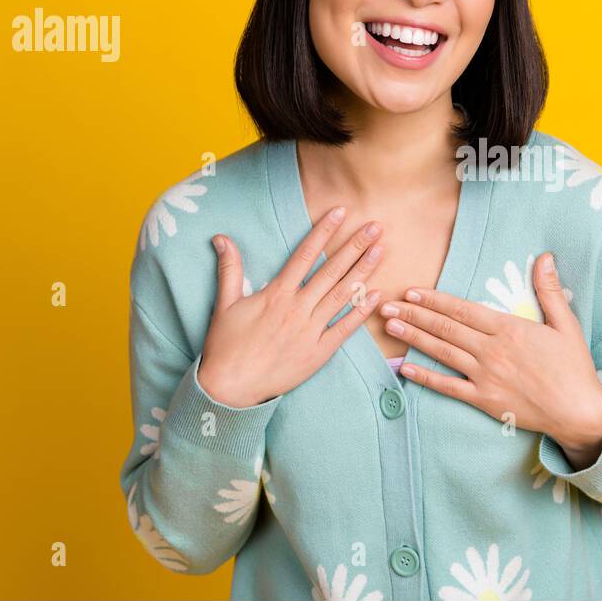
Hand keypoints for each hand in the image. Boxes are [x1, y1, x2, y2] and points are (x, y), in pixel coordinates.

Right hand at [197, 207, 385, 406]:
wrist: (230, 388)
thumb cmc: (226, 346)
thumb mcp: (225, 304)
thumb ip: (230, 268)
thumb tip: (221, 237)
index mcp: (276, 294)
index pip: (305, 254)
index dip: (324, 231)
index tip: (341, 212)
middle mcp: (297, 308)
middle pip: (331, 271)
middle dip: (355, 246)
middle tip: (376, 227)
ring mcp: (310, 331)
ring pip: (342, 295)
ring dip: (363, 271)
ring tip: (380, 251)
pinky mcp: (319, 353)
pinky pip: (344, 329)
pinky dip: (361, 311)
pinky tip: (377, 295)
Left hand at [380, 252, 601, 467]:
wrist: (579, 411)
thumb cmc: (574, 367)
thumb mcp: (566, 324)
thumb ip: (550, 290)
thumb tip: (545, 256)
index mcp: (510, 329)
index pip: (463, 310)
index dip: (435, 300)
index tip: (412, 291)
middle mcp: (492, 350)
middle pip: (446, 328)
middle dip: (414, 314)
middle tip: (386, 304)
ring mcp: (486, 376)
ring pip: (442, 352)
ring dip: (413, 337)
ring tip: (390, 325)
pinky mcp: (484, 400)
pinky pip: (448, 387)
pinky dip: (425, 376)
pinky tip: (405, 367)